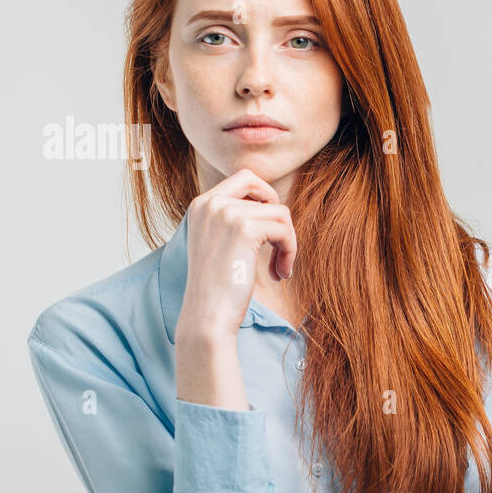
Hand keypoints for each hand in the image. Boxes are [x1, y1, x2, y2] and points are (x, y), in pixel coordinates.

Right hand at [177, 169, 298, 338]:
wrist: (207, 315)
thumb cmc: (217, 286)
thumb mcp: (219, 243)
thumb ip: (235, 219)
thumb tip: (271, 203)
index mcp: (201, 204)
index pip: (244, 178)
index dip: (266, 195)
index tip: (271, 226)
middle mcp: (211, 203)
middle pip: (266, 193)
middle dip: (280, 219)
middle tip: (280, 244)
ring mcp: (227, 213)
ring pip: (280, 213)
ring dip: (287, 242)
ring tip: (280, 268)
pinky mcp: (245, 229)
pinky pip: (284, 231)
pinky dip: (289, 252)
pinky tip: (279, 274)